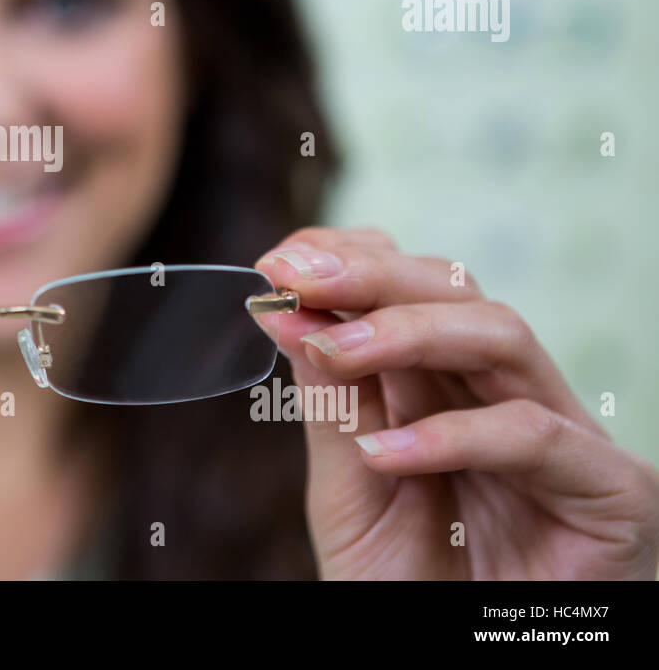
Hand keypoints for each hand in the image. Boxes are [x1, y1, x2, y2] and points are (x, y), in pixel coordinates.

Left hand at [252, 226, 658, 578]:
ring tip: (331, 348)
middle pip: (457, 294)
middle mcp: (510, 398)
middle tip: (295, 273)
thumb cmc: (416, 585)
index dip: (351, 265)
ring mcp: (564, 440)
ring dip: (405, 331)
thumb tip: (288, 309)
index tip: (278, 259)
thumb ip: (332, 403)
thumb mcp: (354, 489)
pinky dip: (454, 436)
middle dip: (372, 276)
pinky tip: (386, 451)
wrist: (458, 666)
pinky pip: (534, 437)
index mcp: (453, 388)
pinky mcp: (611, 492)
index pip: (414, 293)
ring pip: (501, 336)